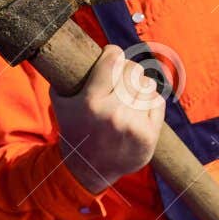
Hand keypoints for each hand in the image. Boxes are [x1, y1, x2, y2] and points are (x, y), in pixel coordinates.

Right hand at [51, 44, 164, 193]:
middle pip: (133, 70)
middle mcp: (114, 113)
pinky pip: (157, 101)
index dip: (113, 53)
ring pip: (147, 84)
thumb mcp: (61, 103)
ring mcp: (134, 126)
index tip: (111, 55)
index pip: (113, 60)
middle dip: (126, 70)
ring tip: (128, 94)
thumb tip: (73, 49)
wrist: (89, 170)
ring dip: (138, 86)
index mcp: (91, 102)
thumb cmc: (75, 130)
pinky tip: (138, 108)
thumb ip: (63, 76)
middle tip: (119, 77)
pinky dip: (149, 101)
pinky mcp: (149, 136)